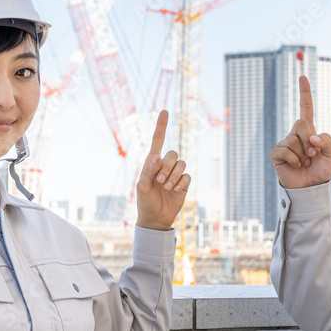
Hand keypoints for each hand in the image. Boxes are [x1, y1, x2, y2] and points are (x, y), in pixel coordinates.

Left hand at [136, 110, 189, 230]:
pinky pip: (187, 176)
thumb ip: (149, 171)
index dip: (161, 126)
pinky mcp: (184, 183)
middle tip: (160, 181)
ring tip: (167, 187)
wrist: (155, 218)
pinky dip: (181, 182)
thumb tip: (157, 157)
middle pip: (172, 154)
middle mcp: (165, 165)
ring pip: (181, 164)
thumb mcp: (142, 186)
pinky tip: (175, 191)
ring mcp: (175, 174)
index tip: (165, 111)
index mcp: (152, 162)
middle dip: (167, 166)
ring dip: (174, 176)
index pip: (157, 140)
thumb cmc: (145, 201)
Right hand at [270, 75, 330, 188]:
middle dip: (310, 139)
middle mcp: (295, 134)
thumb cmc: (321, 170)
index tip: (303, 76)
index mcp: (309, 131)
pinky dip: (295, 160)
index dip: (305, 93)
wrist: (311, 188)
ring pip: (294, 139)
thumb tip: (312, 136)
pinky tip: (296, 166)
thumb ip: (327, 140)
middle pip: (301, 123)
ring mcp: (285, 143)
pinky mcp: (276, 153)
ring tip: (304, 163)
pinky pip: (286, 150)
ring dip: (304, 154)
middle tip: (312, 154)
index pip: (306, 109)